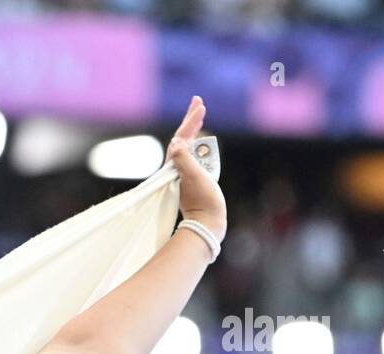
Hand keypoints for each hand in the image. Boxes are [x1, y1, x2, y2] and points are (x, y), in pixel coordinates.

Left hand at [166, 96, 226, 240]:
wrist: (207, 222)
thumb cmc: (203, 200)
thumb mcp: (193, 176)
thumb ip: (183, 158)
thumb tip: (176, 142)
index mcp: (176, 165)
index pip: (182, 137)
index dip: (191, 120)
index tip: (201, 105)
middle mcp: (177, 168)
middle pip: (182, 138)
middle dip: (190, 119)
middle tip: (197, 100)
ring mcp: (184, 173)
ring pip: (187, 145)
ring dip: (193, 128)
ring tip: (198, 113)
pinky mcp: (191, 179)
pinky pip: (193, 156)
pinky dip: (197, 143)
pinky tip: (199, 139)